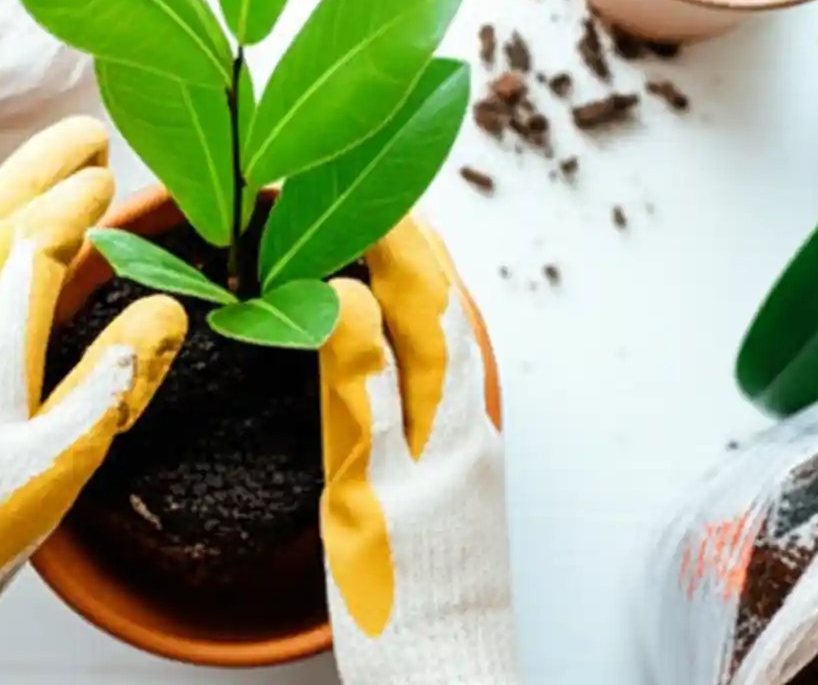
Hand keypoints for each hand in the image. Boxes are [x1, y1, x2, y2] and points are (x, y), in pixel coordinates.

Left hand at [0, 118, 187, 684]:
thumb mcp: (56, 464)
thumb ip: (110, 385)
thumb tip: (163, 314)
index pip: (29, 248)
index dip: (71, 203)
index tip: (109, 172)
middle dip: (33, 168)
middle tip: (83, 132)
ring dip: (13, 198)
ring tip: (61, 176)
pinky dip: (0, 243)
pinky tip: (24, 258)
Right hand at [319, 217, 517, 683]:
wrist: (445, 683)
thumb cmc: (403, 608)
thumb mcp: (364, 496)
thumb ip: (359, 393)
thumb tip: (347, 300)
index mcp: (450, 420)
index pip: (426, 298)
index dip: (394, 234)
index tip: (357, 183)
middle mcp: (471, 425)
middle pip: (443, 310)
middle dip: (409, 245)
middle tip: (366, 191)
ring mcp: (468, 451)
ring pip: (442, 343)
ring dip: (411, 286)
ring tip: (374, 242)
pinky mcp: (456, 477)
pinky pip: (436, 380)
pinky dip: (409, 336)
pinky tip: (387, 338)